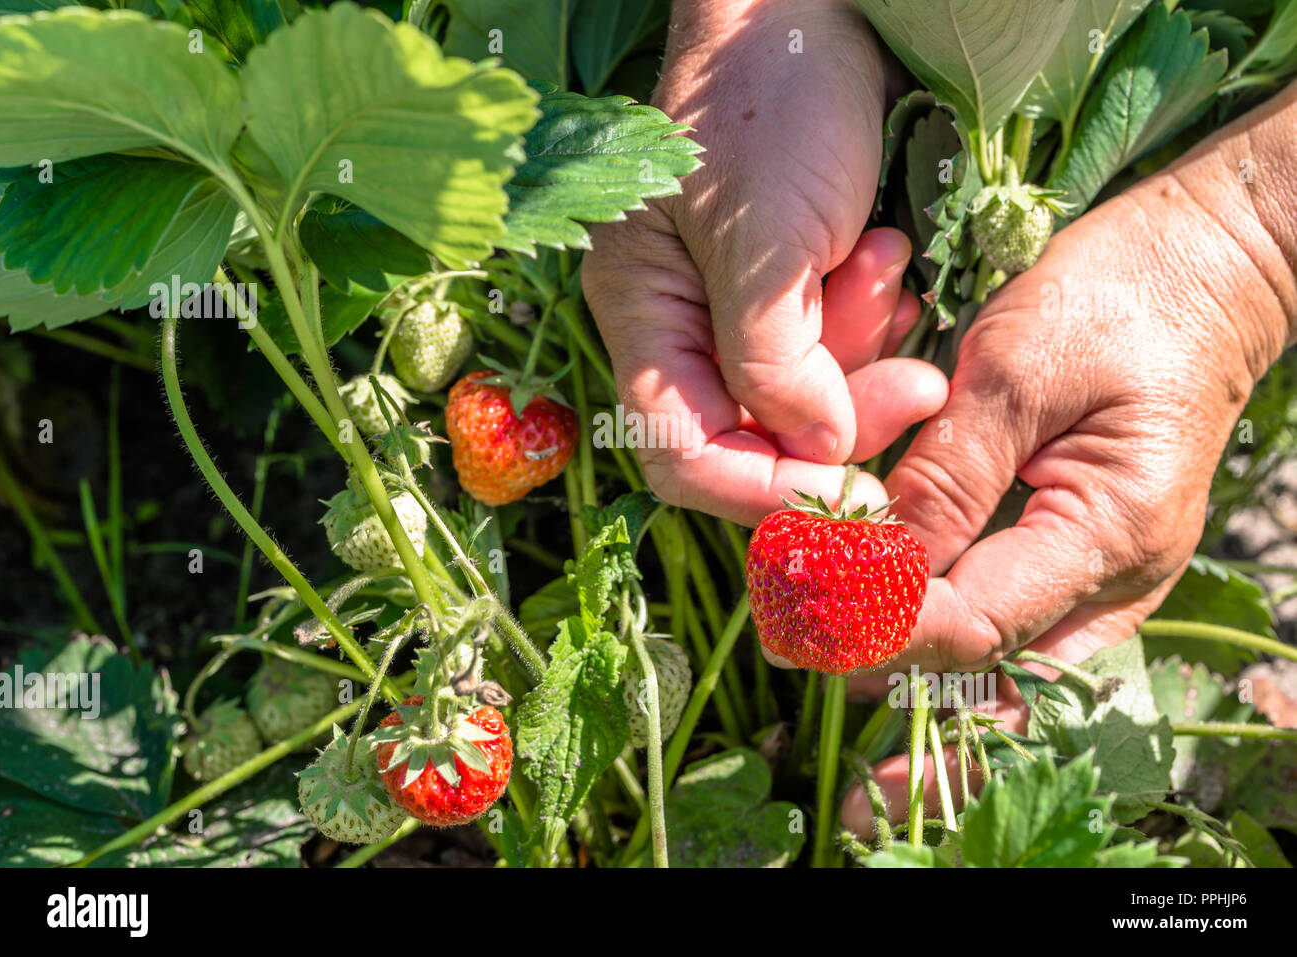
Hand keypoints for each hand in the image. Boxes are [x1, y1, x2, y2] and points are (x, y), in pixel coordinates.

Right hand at [582, 0, 947, 524]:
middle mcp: (682, 329)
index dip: (759, 490)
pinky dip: (873, 323)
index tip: (853, 499)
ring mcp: (739, 315)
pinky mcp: (795, 297)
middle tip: (918, 384)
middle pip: (751, 437)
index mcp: (643, 314)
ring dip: (863, 354)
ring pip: (804, 400)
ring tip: (888, 266)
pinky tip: (889, 257)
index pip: (681, 453)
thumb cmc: (770, 105)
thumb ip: (776, 361)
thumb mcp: (767, 239)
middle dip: (838, 419)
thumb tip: (820, 451)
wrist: (812, 13)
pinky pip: (838, 353)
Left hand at [839, 84, 1296, 833]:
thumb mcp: (1015, 369)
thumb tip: (875, 563)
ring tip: (825, 635)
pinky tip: (888, 617)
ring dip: (915, 653)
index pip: (976, 624)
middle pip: (987, 661)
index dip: (882, 626)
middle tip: (797, 636)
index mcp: (1111, 532)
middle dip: (889, 655)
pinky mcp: (1086, 554)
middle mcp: (1118, 579)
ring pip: (1001, 656)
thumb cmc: (1115, 297)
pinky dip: (947, 622)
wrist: (1204, 267)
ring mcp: (1108, 575)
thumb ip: (948, 473)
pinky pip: (1015, 619)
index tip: (801, 607)